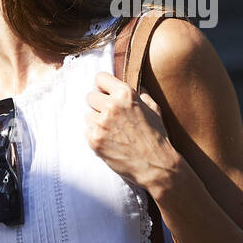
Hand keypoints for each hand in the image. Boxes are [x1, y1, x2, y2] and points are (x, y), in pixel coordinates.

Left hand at [84, 71, 177, 190]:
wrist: (156, 165)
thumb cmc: (156, 136)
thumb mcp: (154, 109)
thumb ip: (141, 94)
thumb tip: (135, 85)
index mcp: (126, 94)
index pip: (100, 78)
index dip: (103, 85)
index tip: (105, 91)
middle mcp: (111, 106)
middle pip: (89, 96)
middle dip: (98, 104)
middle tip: (109, 114)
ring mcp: (100, 124)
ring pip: (87, 115)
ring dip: (96, 121)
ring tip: (113, 130)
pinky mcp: (94, 140)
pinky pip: (87, 131)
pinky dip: (95, 135)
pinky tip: (110, 141)